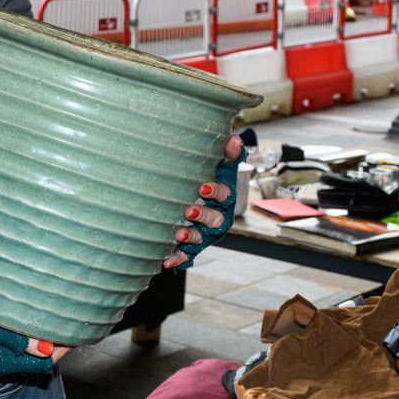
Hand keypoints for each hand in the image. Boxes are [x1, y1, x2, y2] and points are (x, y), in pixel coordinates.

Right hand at [0, 299, 64, 380]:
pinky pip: (17, 346)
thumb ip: (23, 340)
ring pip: (29, 352)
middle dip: (54, 343)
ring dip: (41, 339)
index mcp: (4, 363)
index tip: (76, 332)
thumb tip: (49, 349)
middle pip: (38, 358)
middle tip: (69, 325)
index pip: (45, 362)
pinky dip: (27, 336)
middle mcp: (2, 365)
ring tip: (55, 321)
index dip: (62, 347)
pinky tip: (30, 323)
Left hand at [163, 133, 245, 270]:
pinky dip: (178, 257)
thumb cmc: (200, 178)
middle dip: (204, 216)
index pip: (224, 192)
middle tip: (189, 211)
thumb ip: (223, 155)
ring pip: (202, 237)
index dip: (216, 191)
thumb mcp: (212, 166)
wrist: (186, 200)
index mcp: (222, 195)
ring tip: (179, 235)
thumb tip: (233, 137)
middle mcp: (217, 215)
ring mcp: (205, 232)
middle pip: (216, 218)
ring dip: (191, 236)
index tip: (202, 188)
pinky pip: (187, 254)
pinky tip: (166, 260)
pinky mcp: (192, 246)